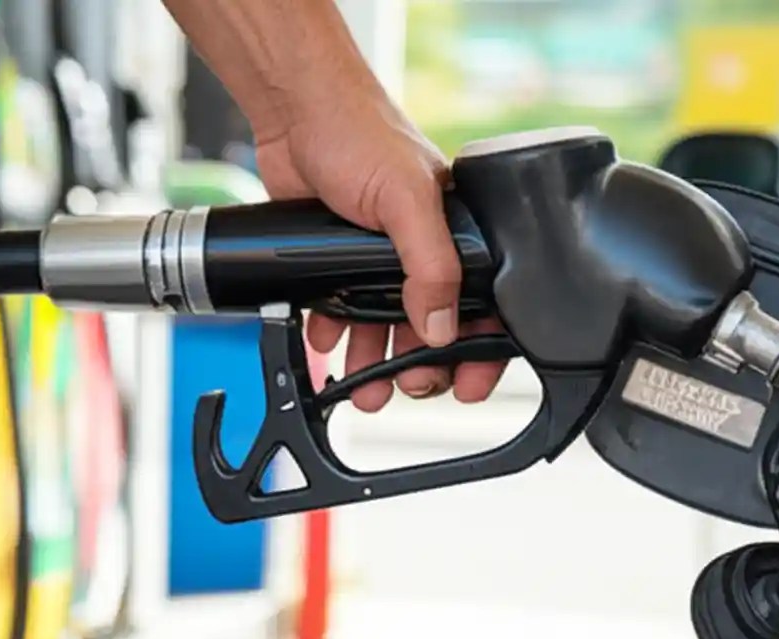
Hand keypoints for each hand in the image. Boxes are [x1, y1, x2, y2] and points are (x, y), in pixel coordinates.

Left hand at [255, 92, 506, 410]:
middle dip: (419, 366)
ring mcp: (379, 256)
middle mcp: (423, 248)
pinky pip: (341, 310)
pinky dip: (333, 333)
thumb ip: (431, 266)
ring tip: (361, 389)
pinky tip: (325, 347)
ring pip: (384, 327)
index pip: (484, 305)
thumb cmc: (359, 131)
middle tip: (406, 387)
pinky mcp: (337, 257)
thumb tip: (442, 328)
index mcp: (457, 233)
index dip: (480, 350)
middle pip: (432, 327)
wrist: (294, 108)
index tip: (467, 387)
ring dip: (373, 362)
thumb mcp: (408, 200)